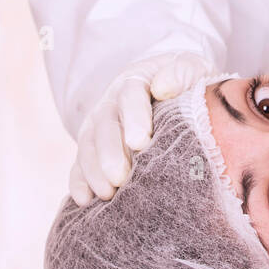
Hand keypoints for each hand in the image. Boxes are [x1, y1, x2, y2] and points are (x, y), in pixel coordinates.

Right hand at [69, 51, 214, 205]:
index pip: (130, 96)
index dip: (133, 119)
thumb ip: (180, 72)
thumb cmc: (184, 82)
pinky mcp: (92, 148)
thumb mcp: (190, 69)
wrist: (172, 88)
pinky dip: (79, 182)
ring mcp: (98, 126)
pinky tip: (85, 200)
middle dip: (110, 153)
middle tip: (121, 177)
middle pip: (105, 126)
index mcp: (135, 81)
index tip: (140, 142)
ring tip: (107, 193)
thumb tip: (163, 87)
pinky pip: (79, 164)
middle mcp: (111, 102)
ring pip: (89, 146)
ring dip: (94, 171)